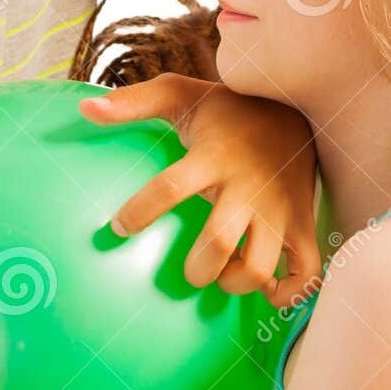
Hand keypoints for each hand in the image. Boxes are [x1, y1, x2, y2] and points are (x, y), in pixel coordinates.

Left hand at [78, 74, 321, 307]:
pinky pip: (306, 274)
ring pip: (259, 267)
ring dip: (234, 284)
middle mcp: (247, 187)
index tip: (118, 230)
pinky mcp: (303, 224)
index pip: (169, 187)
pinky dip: (287, 294)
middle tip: (189, 271)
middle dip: (197, 268)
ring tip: (224, 276)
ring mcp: (279, 209)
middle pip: (218, 242)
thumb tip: (85, 110)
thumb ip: (133, 103)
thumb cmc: (228, 109)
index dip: (138, 213)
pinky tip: (266, 289)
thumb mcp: (181, 95)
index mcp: (213, 156)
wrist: (296, 107)